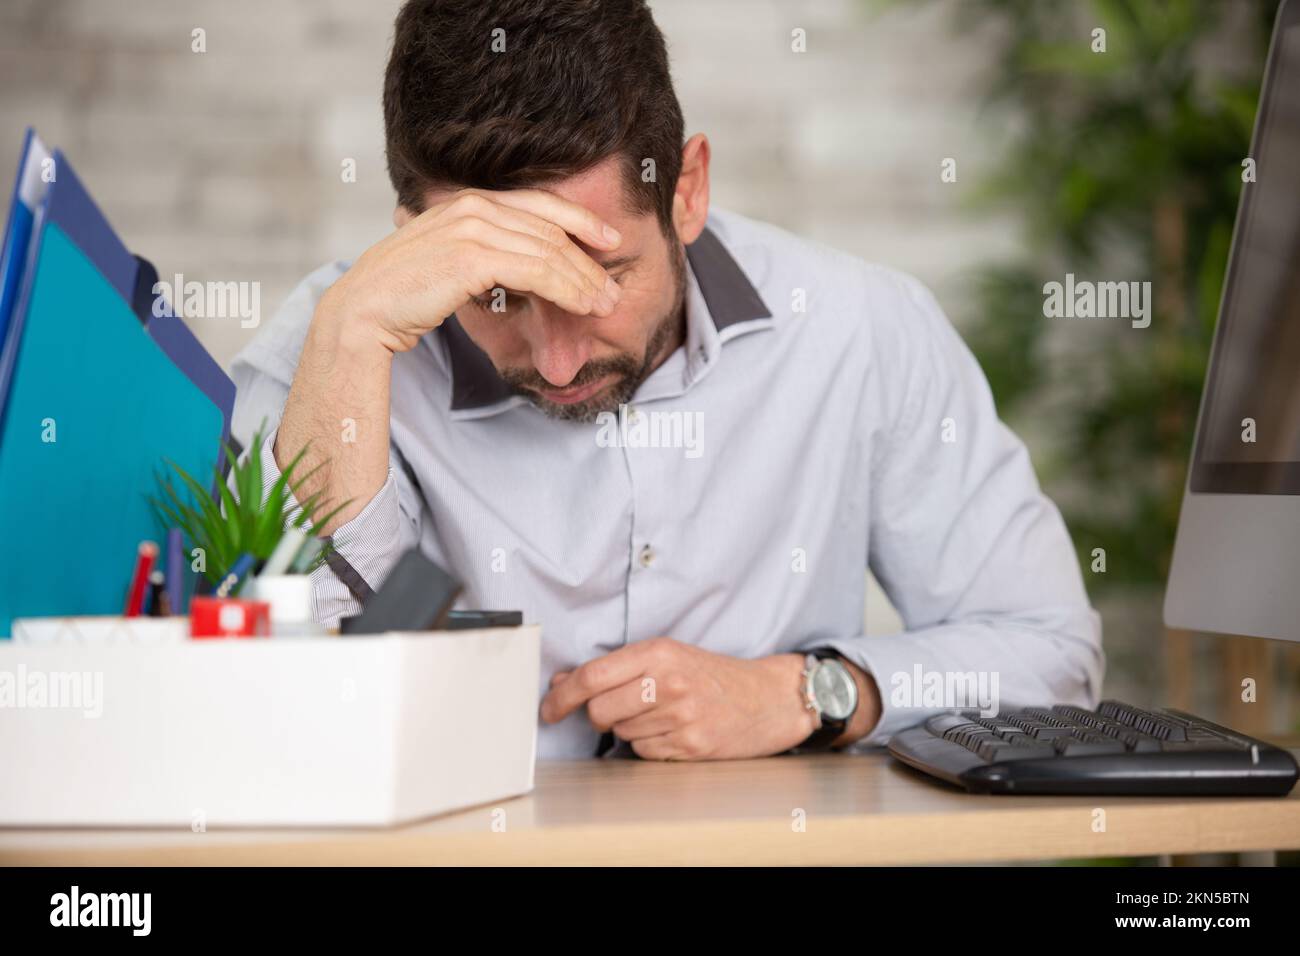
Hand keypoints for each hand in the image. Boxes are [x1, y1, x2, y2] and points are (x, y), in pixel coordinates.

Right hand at [322, 188, 624, 352]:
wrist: (363, 312)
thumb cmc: (403, 297)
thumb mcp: (449, 267)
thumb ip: (484, 259)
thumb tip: (524, 275)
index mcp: (466, 203)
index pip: (538, 205)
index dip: (580, 221)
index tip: (609, 240)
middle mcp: (471, 207)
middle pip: (549, 229)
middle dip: (589, 259)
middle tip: (614, 287)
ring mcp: (471, 228)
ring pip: (549, 251)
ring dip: (584, 280)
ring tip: (606, 303)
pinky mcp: (471, 257)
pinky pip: (536, 271)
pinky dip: (567, 289)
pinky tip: (584, 305)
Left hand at [540, 637, 823, 759]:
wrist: (766, 699)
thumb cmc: (712, 675)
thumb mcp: (667, 656)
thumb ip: (617, 668)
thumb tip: (564, 682)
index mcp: (658, 652)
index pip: (593, 675)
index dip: (562, 695)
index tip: (549, 707)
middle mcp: (668, 682)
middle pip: (599, 710)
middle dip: (599, 715)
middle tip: (621, 708)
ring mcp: (680, 715)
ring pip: (621, 733)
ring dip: (629, 729)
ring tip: (659, 714)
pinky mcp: (690, 744)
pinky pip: (643, 752)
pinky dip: (649, 745)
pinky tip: (672, 731)